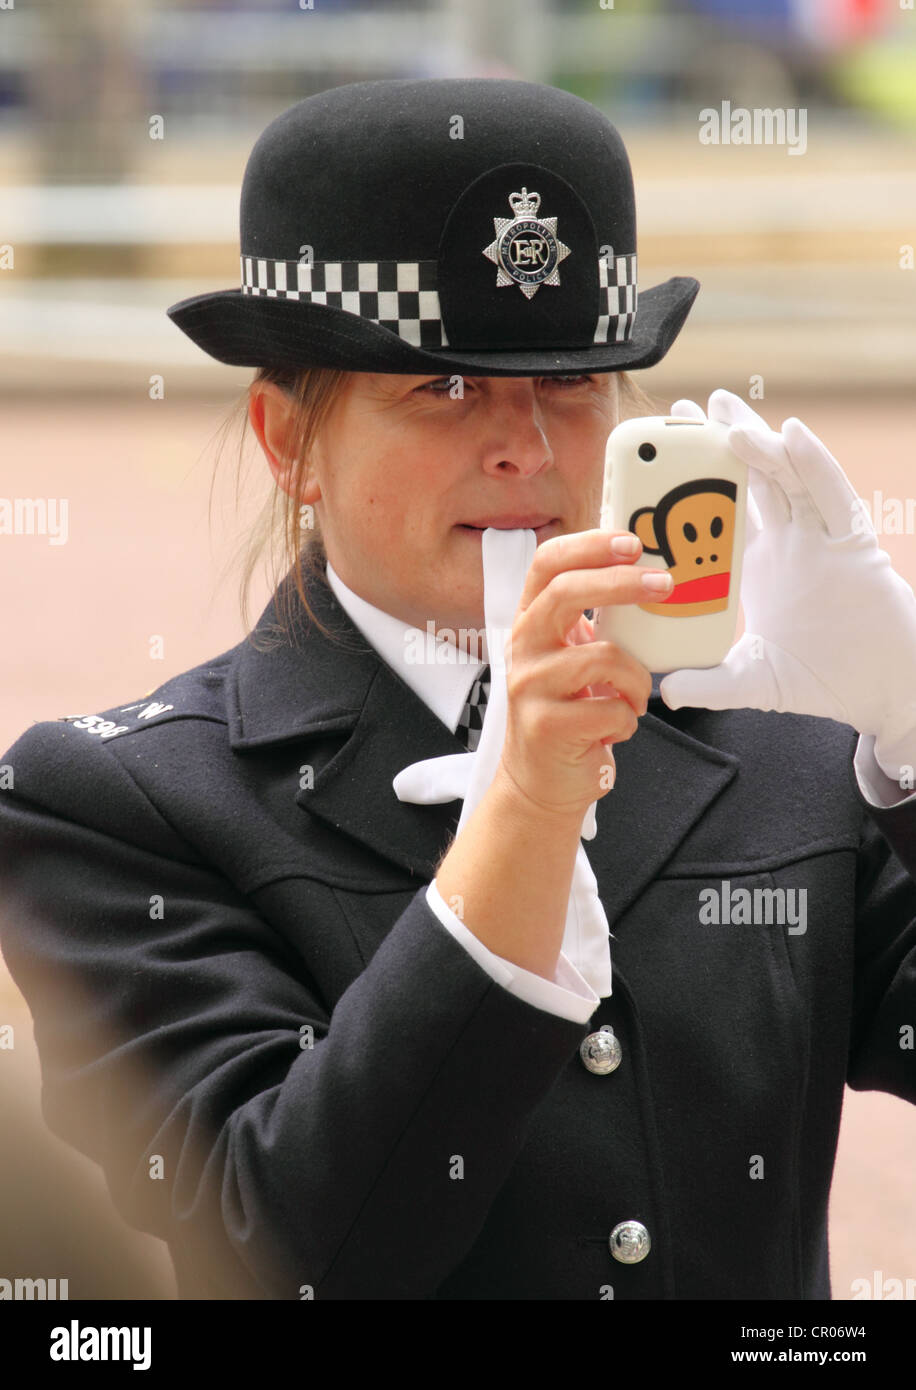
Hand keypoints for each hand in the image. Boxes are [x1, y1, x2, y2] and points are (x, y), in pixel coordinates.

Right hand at [497, 527, 654, 819]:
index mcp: (531, 622)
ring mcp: (529, 685)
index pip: (547, 564)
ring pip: (603, 657)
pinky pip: (611, 708)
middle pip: (565, 592)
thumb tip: (647, 578)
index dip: (589, 545)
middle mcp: (522, 647)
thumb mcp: (574, 657)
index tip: (632, 542)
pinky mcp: (545, 725)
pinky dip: (626, 720)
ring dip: (636, 681)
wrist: (542, 781)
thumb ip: (593, 622)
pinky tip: (611, 731)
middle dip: (620, 582)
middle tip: (664, 584)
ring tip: (632, 700)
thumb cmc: (569, 712)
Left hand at [659, 391, 915, 782]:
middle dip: (720, 442)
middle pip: (750, 478)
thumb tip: (665, 692)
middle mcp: (788, 542)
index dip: (693, 481)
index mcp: (759, 564)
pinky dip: (814, 464)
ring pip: (786, 477)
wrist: (881, 691)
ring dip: (758, 442)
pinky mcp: (853, 543)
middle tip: (685, 410)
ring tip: (723, 414)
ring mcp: (821, 538)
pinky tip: (793, 435)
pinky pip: (832, 496)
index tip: (662, 454)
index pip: (721, 510)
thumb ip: (711, 684)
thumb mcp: (753, 681)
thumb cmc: (823, 678)